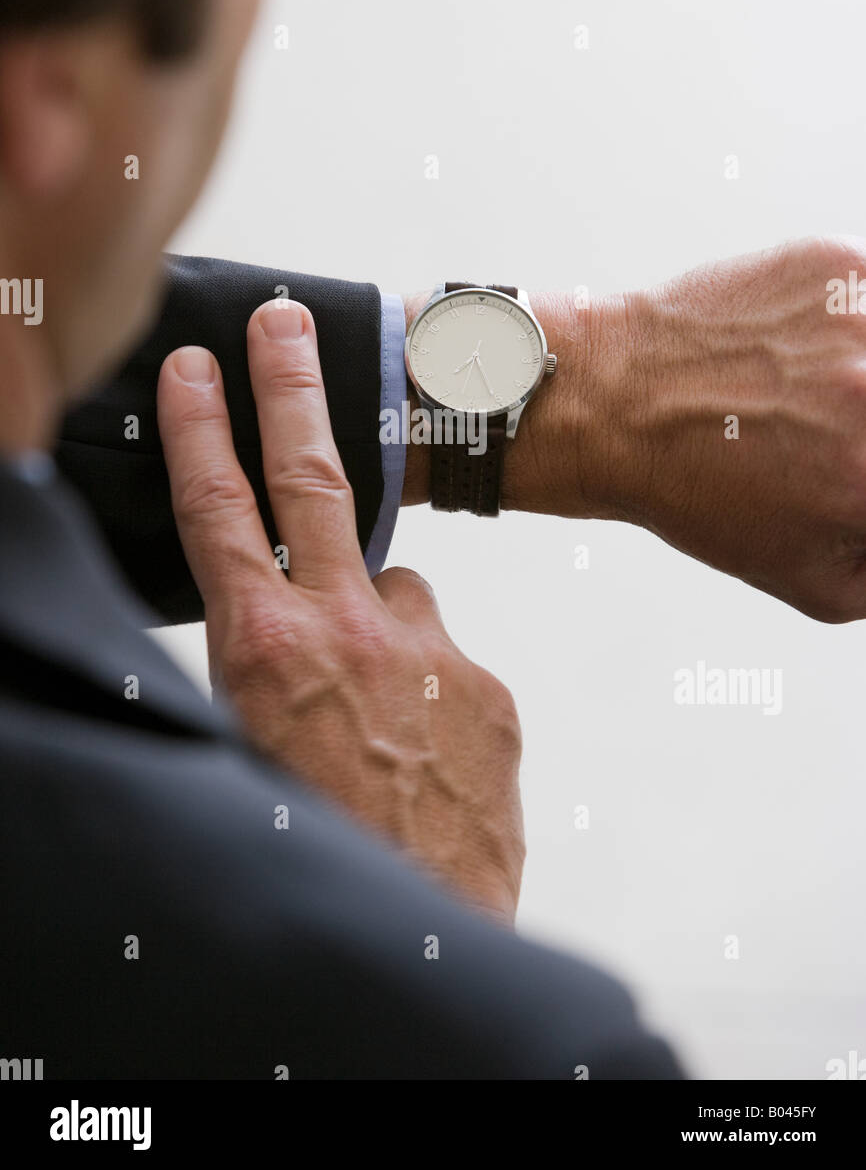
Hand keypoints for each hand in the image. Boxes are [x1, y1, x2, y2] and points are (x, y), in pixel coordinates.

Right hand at [157, 299, 524, 922]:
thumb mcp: (248, 750)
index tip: (197, 366)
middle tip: (289, 320)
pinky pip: (442, 658)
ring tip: (369, 710)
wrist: (421, 927)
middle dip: (296, 388)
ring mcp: (427, 651)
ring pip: (394, 588)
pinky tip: (421, 751)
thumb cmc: (318, 848)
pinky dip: (426, 684)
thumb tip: (288, 626)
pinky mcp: (486, 683)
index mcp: (265, 649)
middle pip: (316, 478)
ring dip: (376, 619)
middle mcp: (347, 632)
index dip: (204, 428)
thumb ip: (268, 668)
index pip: (221, 509)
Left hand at [404, 236, 865, 621]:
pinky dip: (860, 318)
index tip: (862, 469)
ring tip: (820, 394)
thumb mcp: (814, 580)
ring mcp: (862, 316)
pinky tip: (816, 346)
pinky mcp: (838, 264)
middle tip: (840, 422)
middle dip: (865, 418)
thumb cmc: (700, 493)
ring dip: (863, 368)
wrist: (613, 401)